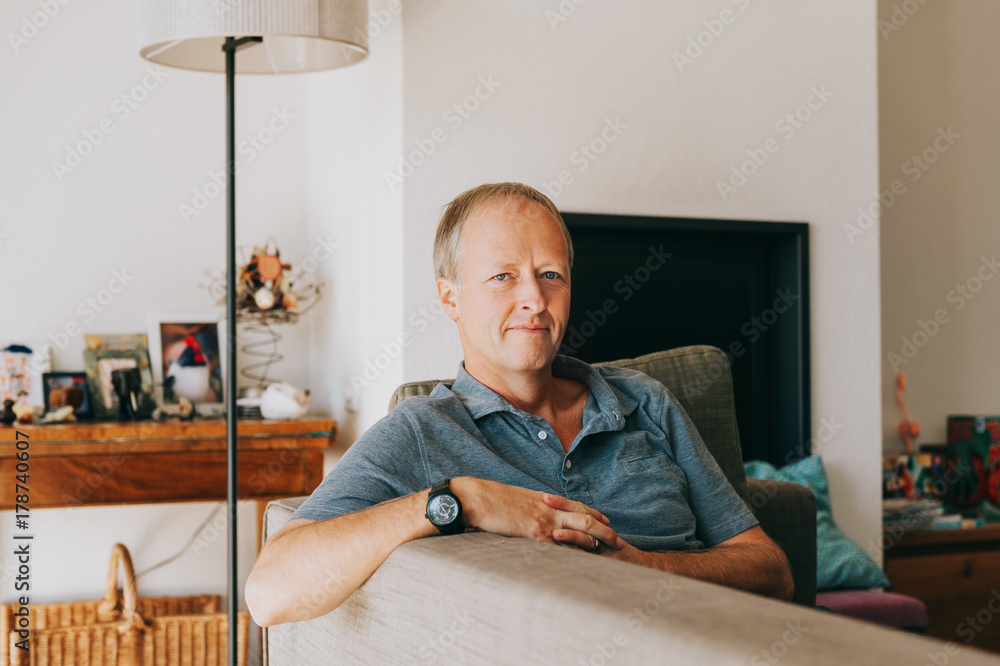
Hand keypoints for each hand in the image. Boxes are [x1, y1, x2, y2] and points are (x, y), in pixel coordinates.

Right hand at [453, 477, 623, 551]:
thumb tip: (537, 513)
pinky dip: (572, 553)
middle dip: (605, 530)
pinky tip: (582, 563)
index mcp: (544, 501)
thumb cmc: (492, 500)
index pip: (576, 506)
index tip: (607, 521)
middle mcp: (548, 509)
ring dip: (595, 541)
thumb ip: (532, 507)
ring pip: (578, 530)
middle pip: (585, 518)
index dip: (594, 514)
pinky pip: (558, 545)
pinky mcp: (533, 532)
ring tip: (609, 551)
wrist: (476, 498)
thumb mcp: (517, 500)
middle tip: (619, 541)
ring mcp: (543, 520)